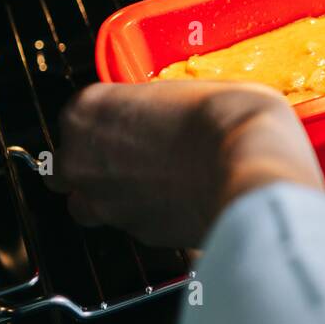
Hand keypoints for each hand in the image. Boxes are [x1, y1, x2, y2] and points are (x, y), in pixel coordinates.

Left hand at [47, 81, 324, 246]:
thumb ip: (160, 105)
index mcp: (89, 111)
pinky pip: (134, 225)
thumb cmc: (228, 120)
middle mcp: (85, 162)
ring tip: (155, 181)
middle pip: (69, 167)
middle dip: (97, 164)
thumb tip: (168, 114)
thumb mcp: (192, 87)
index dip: (110, 119)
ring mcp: (108, 204)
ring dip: (113, 196)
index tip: (133, 119)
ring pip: (90, 205)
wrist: (255, 170)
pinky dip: (151, 216)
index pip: (78, 116)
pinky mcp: (139, 236)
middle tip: (138, 153)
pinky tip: (181, 201)